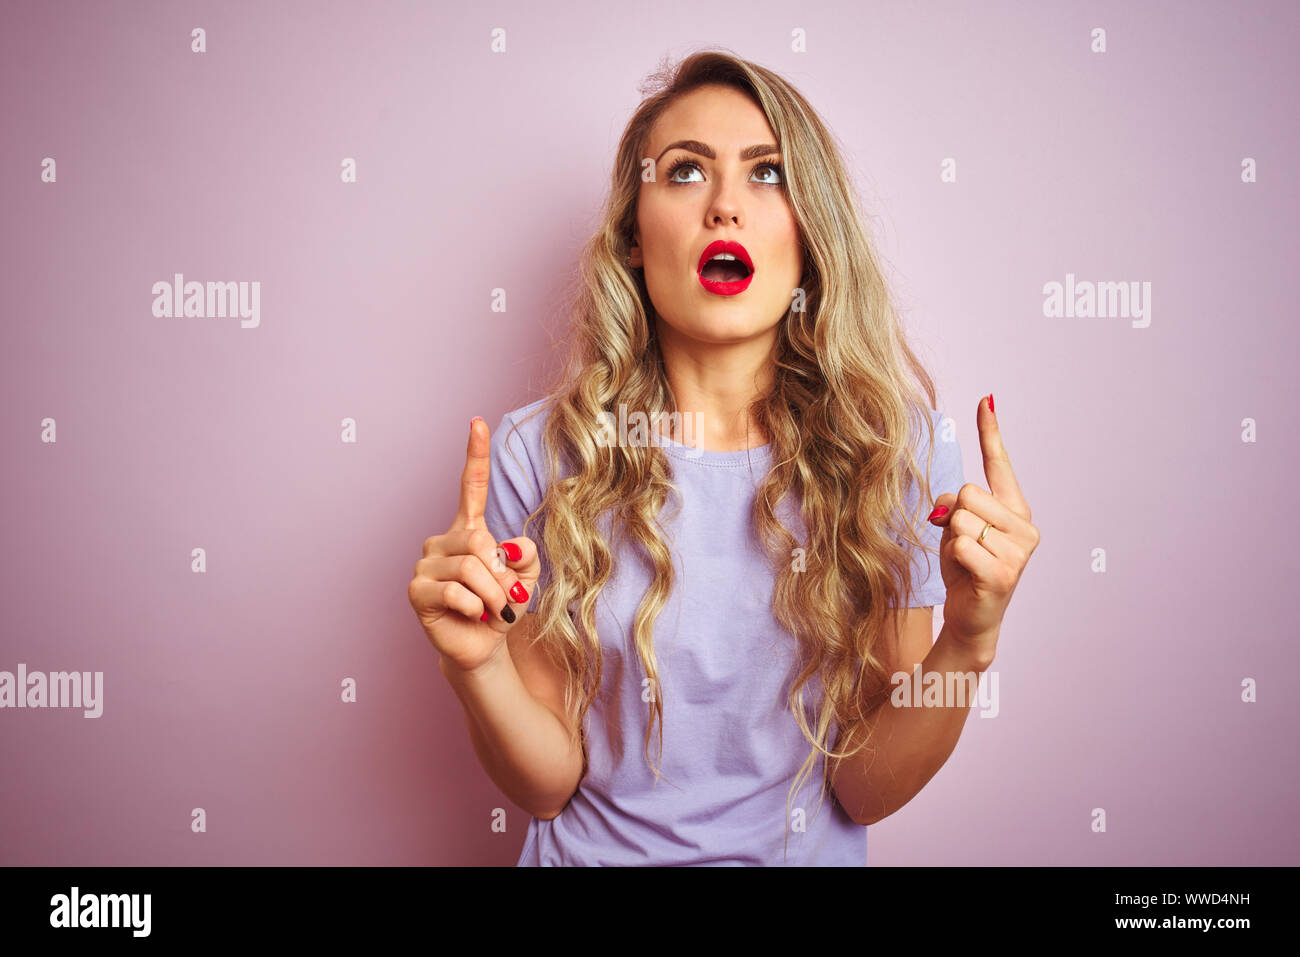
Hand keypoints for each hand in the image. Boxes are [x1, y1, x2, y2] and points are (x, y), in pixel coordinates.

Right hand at [407, 416, 541, 673]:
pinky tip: (473, 615)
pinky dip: (474, 607)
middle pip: (478, 541)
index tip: (477, 422)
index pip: (471, 486)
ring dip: (491, 594)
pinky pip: (455, 592)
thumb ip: (526, 556)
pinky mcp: (417, 590)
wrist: (483, 646)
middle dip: (501, 575)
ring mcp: (426, 564)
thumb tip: (508, 547)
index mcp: (469, 529)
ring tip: (492, 609)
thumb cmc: (502, 606)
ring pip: (469, 567)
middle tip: (506, 598)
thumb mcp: (525, 578)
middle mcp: (443, 541)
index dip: (474, 454)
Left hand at [927, 395, 1038, 667]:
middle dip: (952, 517)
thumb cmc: (964, 569)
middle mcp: (1025, 526)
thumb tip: (949, 501)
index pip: (1000, 465)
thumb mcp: (954, 530)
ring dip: (951, 541)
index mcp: (1014, 510)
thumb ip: (955, 507)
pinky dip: (953, 559)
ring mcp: (1019, 550)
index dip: (990, 432)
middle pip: (967, 493)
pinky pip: (960, 545)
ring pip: (961, 520)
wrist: (971, 616)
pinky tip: (967, 575)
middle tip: (961, 544)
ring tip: (965, 561)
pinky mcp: (1004, 571)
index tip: (986, 400)